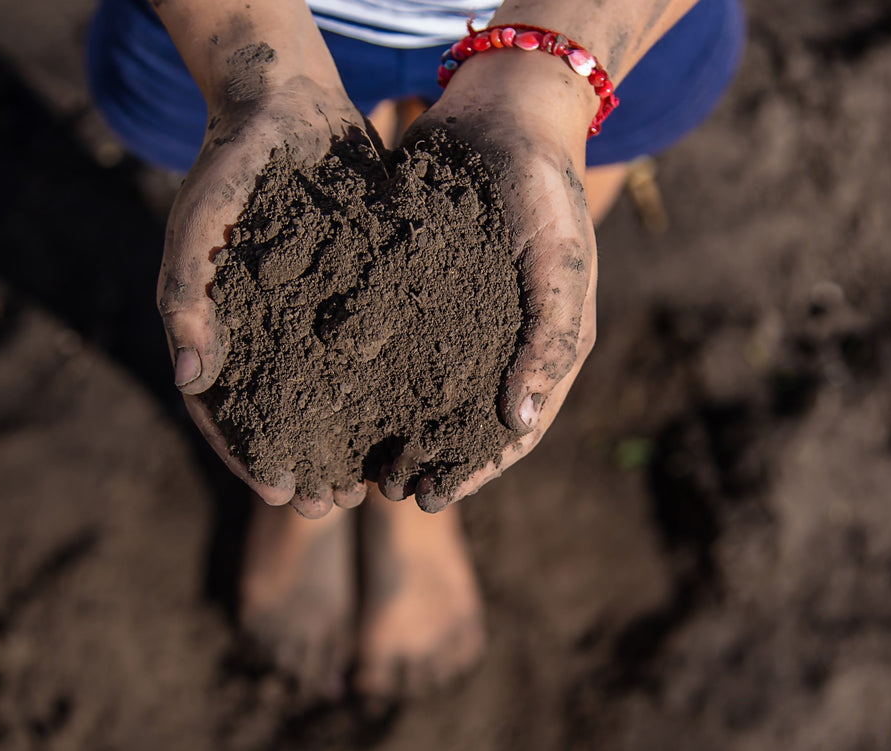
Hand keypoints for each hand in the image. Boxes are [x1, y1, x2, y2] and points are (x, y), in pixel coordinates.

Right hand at [158, 76, 375, 517]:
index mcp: (217, 331)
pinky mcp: (356, 296)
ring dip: (351, 442)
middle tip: (339, 505)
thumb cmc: (228, 164)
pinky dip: (387, 388)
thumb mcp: (197, 224)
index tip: (282, 493)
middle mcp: (266, 335)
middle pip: (283, 419)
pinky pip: (370, 352)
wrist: (285, 104)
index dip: (250, 456)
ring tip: (378, 481)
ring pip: (332, 397)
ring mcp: (311, 319)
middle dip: (309, 464)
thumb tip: (187, 381)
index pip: (226, 413)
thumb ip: (185, 298)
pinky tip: (418, 416)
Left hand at [386, 51, 601, 511]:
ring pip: (416, 387)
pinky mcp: (410, 285)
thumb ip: (550, 339)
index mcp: (539, 346)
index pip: (511, 431)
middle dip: (421, 458)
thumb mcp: (561, 261)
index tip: (431, 499)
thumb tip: (519, 423)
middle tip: (380, 489)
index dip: (474, 470)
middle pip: (456, 419)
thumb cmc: (546, 187)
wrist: (503, 110)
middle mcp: (493, 341)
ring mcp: (451, 315)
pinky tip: (329, 392)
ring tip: (350, 457)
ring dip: (387, 426)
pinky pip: (387, 337)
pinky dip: (364, 370)